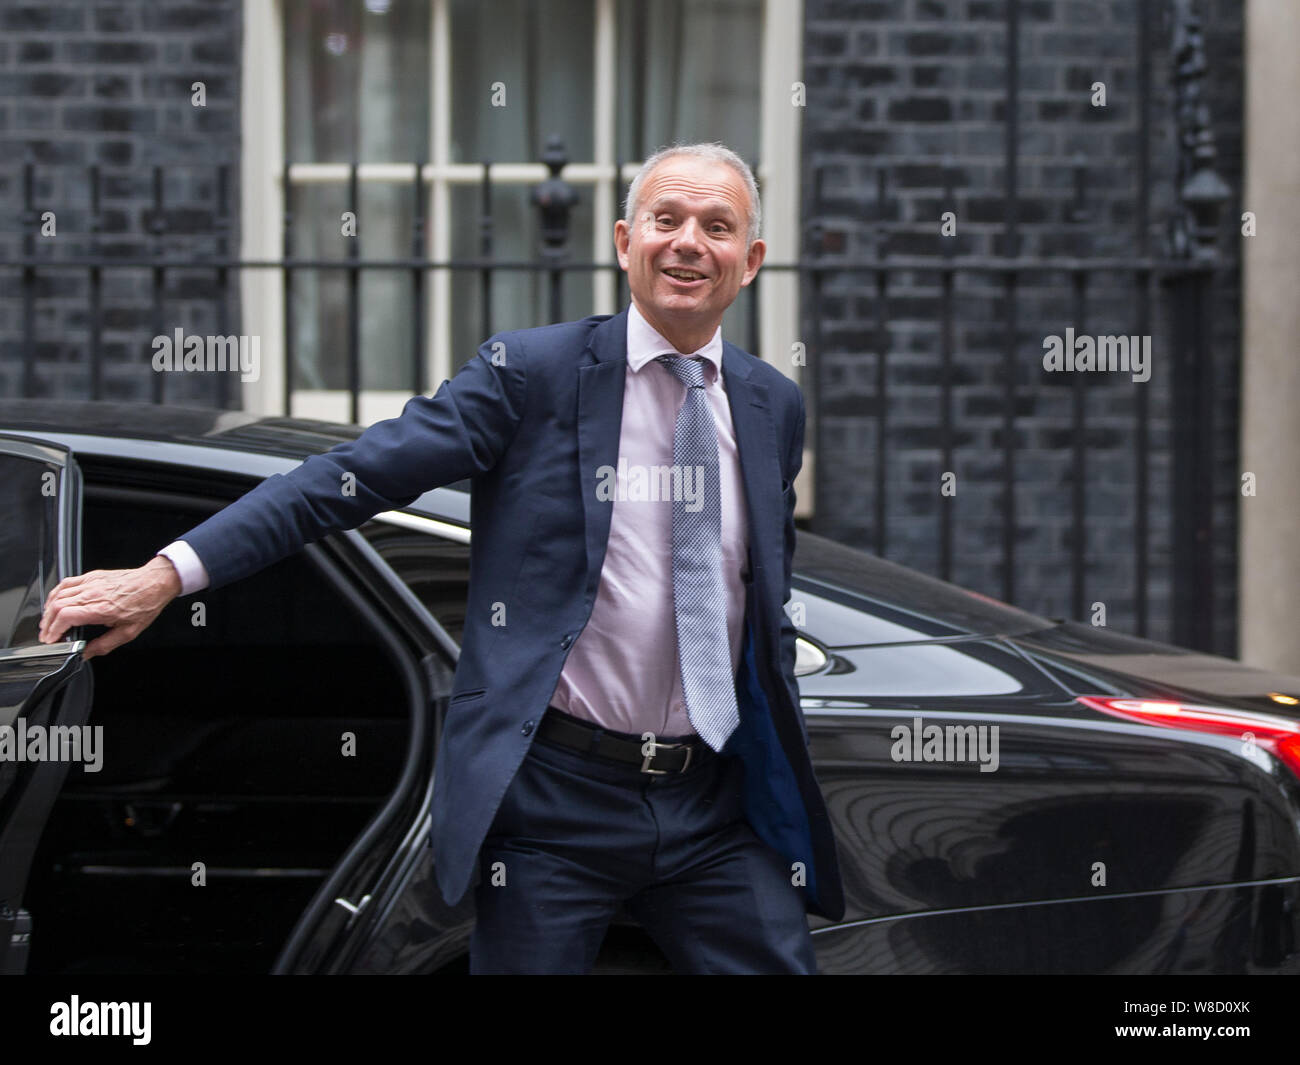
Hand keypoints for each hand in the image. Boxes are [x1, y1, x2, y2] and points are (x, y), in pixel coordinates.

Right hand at [38, 556, 181, 659]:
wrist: (155, 582)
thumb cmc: (146, 604)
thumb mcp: (129, 632)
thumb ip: (104, 645)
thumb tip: (85, 654)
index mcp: (102, 608)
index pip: (66, 616)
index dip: (54, 630)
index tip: (51, 640)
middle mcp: (93, 594)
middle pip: (57, 606)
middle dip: (47, 624)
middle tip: (47, 636)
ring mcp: (91, 583)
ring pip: (58, 595)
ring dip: (49, 611)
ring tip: (49, 624)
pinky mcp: (91, 576)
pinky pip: (66, 583)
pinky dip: (55, 594)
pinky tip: (54, 603)